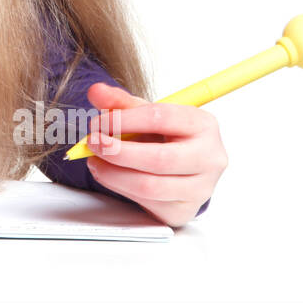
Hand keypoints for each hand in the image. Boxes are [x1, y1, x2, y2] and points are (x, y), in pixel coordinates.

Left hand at [83, 81, 226, 227]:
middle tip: (93, 143)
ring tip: (95, 161)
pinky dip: (120, 188)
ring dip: (113, 174)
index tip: (98, 123)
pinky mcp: (184, 210)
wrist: (179, 167)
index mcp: (203, 124)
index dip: (123, 120)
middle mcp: (209, 158)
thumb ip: (119, 102)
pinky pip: (146, 202)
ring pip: (149, 186)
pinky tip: (110, 175)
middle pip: (159, 159)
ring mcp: (200, 188)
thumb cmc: (163, 135)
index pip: (161, 118)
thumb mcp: (145, 113)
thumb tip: (96, 91)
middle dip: (118, 151)